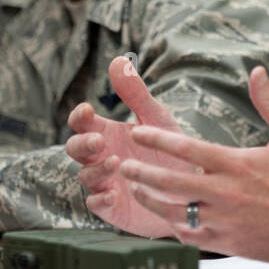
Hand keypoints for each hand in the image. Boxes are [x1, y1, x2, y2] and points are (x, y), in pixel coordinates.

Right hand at [64, 56, 194, 238]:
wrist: (193, 190)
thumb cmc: (171, 152)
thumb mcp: (157, 120)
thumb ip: (137, 94)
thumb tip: (117, 61)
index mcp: (108, 133)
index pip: (82, 123)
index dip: (79, 116)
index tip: (87, 111)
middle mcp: (101, 157)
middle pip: (75, 149)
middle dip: (82, 144)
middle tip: (99, 141)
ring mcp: (105, 183)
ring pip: (84, 176)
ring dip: (96, 169)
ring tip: (116, 163)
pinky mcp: (113, 208)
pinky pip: (96, 204)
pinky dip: (100, 199)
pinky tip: (114, 194)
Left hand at [121, 66, 268, 261]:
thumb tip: (257, 71)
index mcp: (236, 164)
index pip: (186, 149)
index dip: (157, 140)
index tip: (137, 133)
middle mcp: (225, 193)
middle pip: (170, 182)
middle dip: (143, 171)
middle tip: (124, 165)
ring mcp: (223, 220)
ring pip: (174, 211)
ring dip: (150, 199)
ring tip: (135, 188)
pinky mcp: (225, 242)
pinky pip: (188, 234)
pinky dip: (171, 225)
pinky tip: (162, 216)